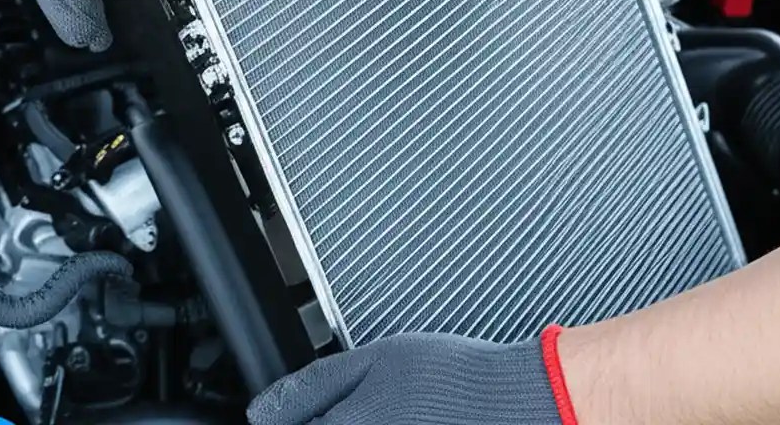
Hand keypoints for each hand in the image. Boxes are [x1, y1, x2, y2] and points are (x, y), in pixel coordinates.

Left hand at [247, 331, 569, 424]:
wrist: (519, 407)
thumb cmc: (455, 381)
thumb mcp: (375, 361)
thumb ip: (312, 387)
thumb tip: (261, 411)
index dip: (290, 420)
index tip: (300, 411)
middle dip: (326, 423)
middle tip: (363, 406)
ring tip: (387, 413)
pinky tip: (404, 422)